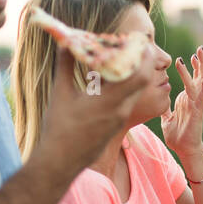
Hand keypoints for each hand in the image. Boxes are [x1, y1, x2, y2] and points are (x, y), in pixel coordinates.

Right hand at [40, 46, 150, 171]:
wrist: (61, 163)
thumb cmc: (58, 129)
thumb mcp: (60, 95)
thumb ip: (65, 66)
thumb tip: (65, 42)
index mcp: (109, 101)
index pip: (140, 75)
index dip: (144, 56)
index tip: (139, 41)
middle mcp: (120, 110)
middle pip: (142, 81)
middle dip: (141, 61)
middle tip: (133, 45)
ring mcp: (120, 118)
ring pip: (135, 91)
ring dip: (133, 73)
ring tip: (121, 58)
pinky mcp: (117, 124)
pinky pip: (127, 100)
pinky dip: (125, 86)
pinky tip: (111, 78)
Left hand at [162, 46, 202, 157]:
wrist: (184, 150)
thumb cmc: (177, 135)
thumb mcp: (166, 118)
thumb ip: (165, 108)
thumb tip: (159, 100)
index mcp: (186, 99)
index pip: (191, 79)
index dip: (191, 67)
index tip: (188, 56)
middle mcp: (193, 99)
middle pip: (199, 76)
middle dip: (200, 62)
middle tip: (200, 48)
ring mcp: (196, 104)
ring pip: (200, 82)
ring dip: (200, 69)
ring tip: (198, 55)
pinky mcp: (197, 112)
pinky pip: (201, 98)